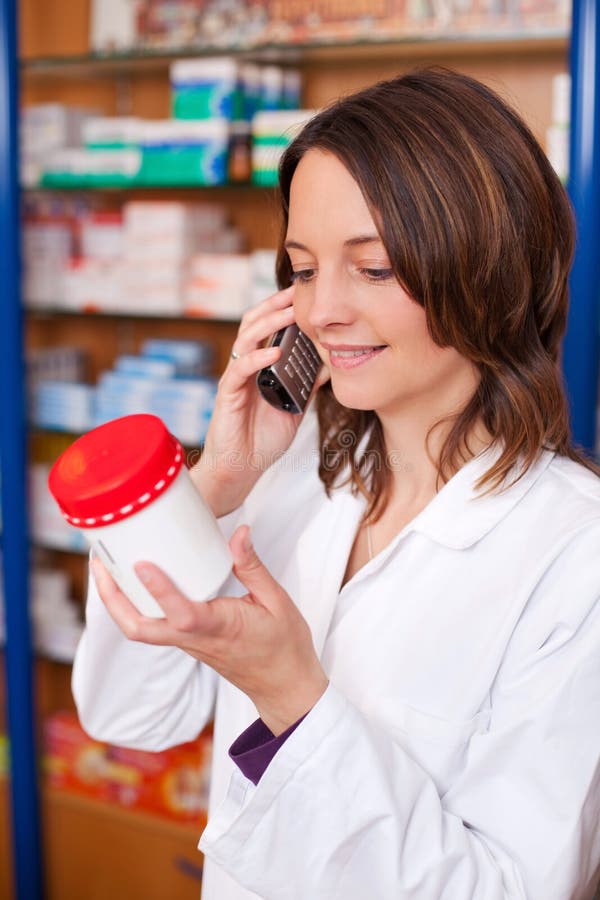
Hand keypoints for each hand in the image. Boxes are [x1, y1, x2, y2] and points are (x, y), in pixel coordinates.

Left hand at [91, 525, 328, 735]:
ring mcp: (187, 644)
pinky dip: (134, 605)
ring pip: (140, 629)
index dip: (160, 591)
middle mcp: (196, 638)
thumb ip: (253, 568)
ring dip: (117, 602)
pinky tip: (132, 582)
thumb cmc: (284, 646)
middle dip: (114, 599)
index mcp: (220, 628)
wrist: (283, 686)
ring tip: (106, 566)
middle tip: (100, 563)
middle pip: (140, 629)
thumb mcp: (278, 602)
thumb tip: (239, 533)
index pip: (183, 614)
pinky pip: (152, 626)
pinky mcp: (186, 642)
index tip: (142, 564)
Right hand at [190, 285, 327, 517]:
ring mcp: (235, 378)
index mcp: (259, 366)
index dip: (282, 309)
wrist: (242, 468)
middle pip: (253, 323)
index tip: (304, 294)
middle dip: (274, 306)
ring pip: (245, 339)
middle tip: (296, 292)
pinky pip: (240, 370)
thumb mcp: (294, 406)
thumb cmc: (263, 438)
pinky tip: (274, 352)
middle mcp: (245, 366)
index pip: (267, 327)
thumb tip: (330, 363)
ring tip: (289, 314)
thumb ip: (306, 384)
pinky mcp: (227, 394)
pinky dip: (257, 358)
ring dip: (268, 324)